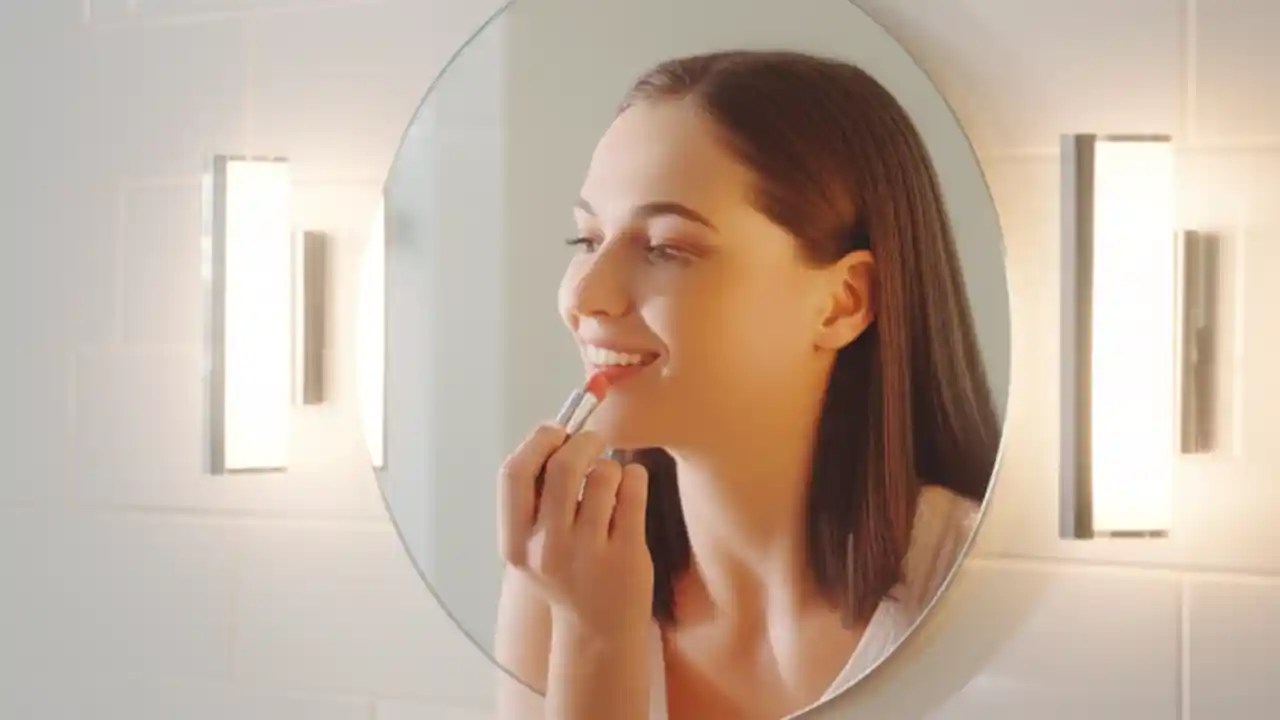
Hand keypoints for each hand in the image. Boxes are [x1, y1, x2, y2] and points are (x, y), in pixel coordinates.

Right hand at [498, 424, 654, 641]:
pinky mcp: (626, 554)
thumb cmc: (565, 573)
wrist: (596, 631)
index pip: (513, 473)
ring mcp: (588, 553)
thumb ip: (536, 494)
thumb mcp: (532, 543)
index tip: (556, 432)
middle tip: (594, 440)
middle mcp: (548, 549)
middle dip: (584, 440)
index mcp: (515, 543)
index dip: (536, 441)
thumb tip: (556, 429)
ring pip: (605, 473)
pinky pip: (634, 488)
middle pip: (563, 465)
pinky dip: (635, 476)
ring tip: (611, 482)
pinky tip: (630, 490)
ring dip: (611, 466)